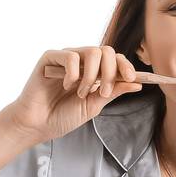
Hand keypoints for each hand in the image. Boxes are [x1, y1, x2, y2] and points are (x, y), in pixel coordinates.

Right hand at [8, 45, 142, 142]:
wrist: (38, 125)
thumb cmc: (63, 116)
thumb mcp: (94, 105)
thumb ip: (113, 92)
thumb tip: (137, 83)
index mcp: (94, 71)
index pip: (115, 59)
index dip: (126, 66)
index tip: (132, 78)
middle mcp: (81, 61)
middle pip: (106, 51)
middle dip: (111, 72)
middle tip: (103, 92)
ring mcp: (66, 58)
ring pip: (91, 52)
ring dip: (92, 76)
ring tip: (82, 93)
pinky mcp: (50, 59)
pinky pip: (70, 57)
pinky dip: (73, 73)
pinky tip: (67, 86)